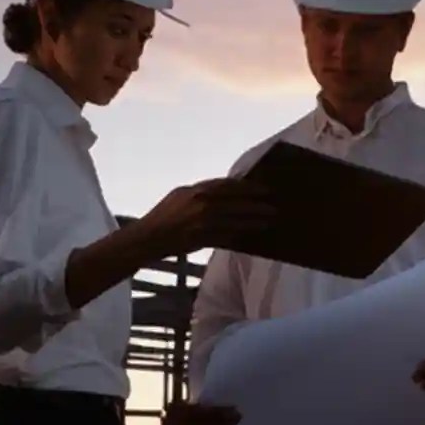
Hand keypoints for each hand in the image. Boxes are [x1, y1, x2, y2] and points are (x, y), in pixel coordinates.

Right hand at [139, 178, 275, 256]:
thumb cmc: (164, 213)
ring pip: (235, 221)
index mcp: (197, 190)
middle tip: (273, 207)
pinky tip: (251, 234)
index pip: (229, 186)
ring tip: (269, 221)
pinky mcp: (204, 239)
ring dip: (254, 221)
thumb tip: (225, 190)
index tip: (263, 190)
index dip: (248, 188)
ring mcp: (204, 223)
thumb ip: (202, 191)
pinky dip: (240, 234)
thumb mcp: (181, 193)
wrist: (150, 236)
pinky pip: (227, 236)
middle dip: (257, 205)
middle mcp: (202, 204)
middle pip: (237, 203)